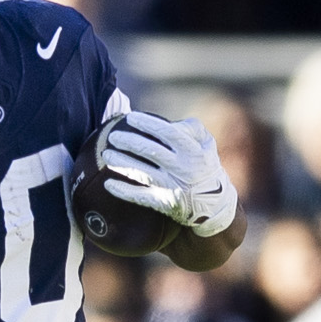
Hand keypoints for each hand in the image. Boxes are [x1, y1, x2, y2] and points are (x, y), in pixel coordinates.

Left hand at [101, 111, 239, 236]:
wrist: (214, 203)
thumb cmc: (204, 165)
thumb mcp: (206, 144)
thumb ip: (190, 128)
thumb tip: (168, 122)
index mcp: (193, 151)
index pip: (168, 133)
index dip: (148, 124)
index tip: (130, 117)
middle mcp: (183, 169)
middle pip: (151, 151)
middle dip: (129, 142)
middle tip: (113, 136)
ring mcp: (172, 187)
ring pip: (142, 172)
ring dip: (122, 163)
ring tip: (106, 154)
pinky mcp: (163, 203)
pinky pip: (140, 197)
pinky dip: (123, 191)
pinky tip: (108, 184)